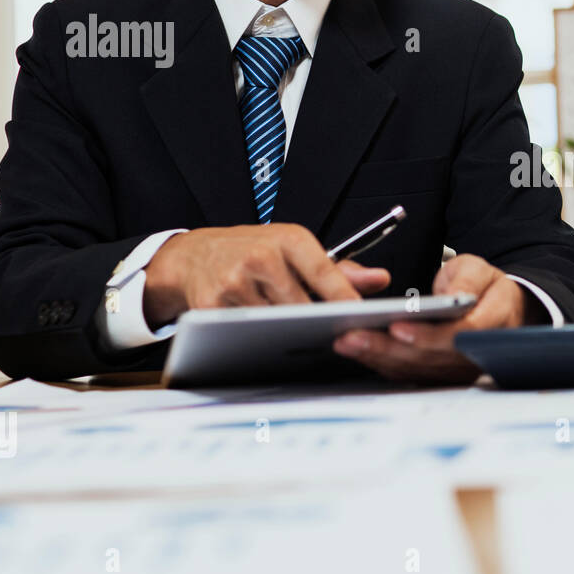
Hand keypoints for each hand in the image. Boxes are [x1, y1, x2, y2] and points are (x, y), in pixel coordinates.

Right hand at [143, 223, 389, 327]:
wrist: (192, 255)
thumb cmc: (252, 251)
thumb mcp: (295, 250)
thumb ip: (340, 270)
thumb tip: (381, 279)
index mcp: (288, 239)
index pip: (323, 270)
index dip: (343, 296)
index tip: (359, 316)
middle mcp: (261, 256)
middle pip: (301, 305)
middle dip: (314, 321)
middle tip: (325, 331)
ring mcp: (235, 280)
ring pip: (275, 322)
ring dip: (284, 329)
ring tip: (287, 325)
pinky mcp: (213, 305)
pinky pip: (247, 330)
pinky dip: (257, 334)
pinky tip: (259, 329)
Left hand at [332, 253, 528, 381]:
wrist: (501, 310)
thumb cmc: (486, 288)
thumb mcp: (479, 270)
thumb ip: (466, 281)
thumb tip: (453, 297)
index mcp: (492, 323)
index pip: (459, 335)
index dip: (427, 336)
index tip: (397, 327)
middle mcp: (476, 353)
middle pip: (429, 358)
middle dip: (388, 348)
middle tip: (354, 336)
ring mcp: (459, 369)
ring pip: (416, 369)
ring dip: (379, 357)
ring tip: (347, 342)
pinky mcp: (442, 375)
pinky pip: (410, 373)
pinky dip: (383, 362)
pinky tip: (359, 351)